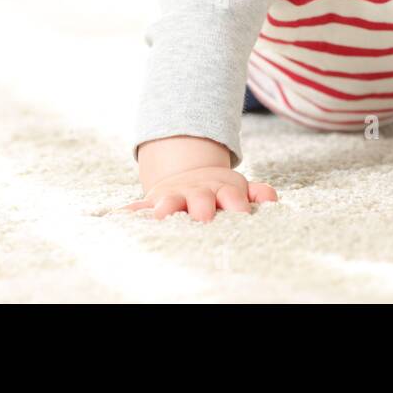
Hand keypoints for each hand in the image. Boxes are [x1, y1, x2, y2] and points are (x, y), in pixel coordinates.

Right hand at [120, 166, 277, 222]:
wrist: (189, 175)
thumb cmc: (221, 190)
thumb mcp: (240, 188)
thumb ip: (258, 193)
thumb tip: (272, 199)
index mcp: (222, 190)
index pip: (232, 197)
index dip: (237, 206)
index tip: (242, 216)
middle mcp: (198, 193)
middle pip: (201, 199)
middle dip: (202, 207)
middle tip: (203, 218)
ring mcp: (174, 196)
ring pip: (169, 202)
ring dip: (165, 207)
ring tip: (161, 215)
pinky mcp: (153, 203)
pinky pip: (137, 208)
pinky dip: (129, 214)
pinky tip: (119, 218)